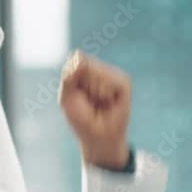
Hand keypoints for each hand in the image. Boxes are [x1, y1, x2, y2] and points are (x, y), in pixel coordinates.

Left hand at [58, 50, 131, 169]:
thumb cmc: (80, 118)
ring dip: (94, 91)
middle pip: (86, 64)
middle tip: (87, 100)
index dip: (72, 78)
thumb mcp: (66, 97)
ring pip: (99, 72)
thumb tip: (79, 54)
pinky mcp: (124, 82)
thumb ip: (69, 75)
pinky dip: (106, 94)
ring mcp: (112, 75)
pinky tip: (108, 102)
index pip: (76, 60)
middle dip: (83, 85)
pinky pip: (112, 81)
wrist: (97, 136)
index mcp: (83, 70)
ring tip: (98, 102)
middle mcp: (99, 69)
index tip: (74, 94)